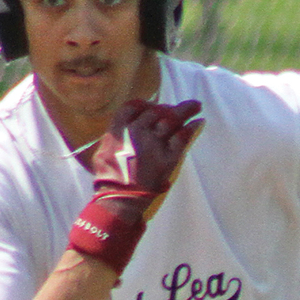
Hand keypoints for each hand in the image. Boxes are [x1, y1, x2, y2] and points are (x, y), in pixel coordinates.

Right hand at [69, 98, 204, 274]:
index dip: (145, 104)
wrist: (121, 196)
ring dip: (185, 111)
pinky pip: (182, 138)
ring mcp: (155, 142)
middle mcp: (138, 130)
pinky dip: (191, 128)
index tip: (154, 105)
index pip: (134, 107)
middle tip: (181, 106)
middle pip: (157, 111)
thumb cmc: (109, 177)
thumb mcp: (102, 152)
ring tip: (196, 106)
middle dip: (169, 107)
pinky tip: (198, 122)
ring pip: (172, 120)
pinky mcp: (168, 156)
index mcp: (120, 128)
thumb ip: (112, 139)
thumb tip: (116, 135)